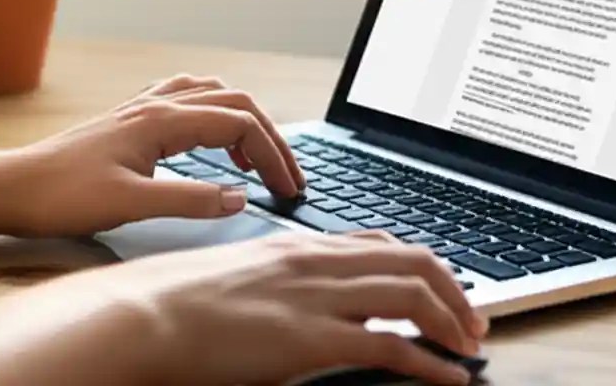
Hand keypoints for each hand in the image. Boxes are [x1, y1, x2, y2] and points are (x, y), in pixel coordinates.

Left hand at [4, 73, 305, 236]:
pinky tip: (209, 138)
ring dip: (244, 121)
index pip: (240, 126)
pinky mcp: (130, 120)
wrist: (9, 188)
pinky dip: (214, 114)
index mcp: (163, 122)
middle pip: (236, 105)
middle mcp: (157, 106)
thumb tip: (241, 197)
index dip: (273, 157)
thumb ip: (191, 200)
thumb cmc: (62, 197)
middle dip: (270, 140)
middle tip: (287, 179)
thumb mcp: (131, 205)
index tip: (287, 191)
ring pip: (213, 96)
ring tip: (256, 158)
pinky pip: (186, 99)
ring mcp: (142, 109)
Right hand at [105, 232, 487, 384]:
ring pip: (413, 296)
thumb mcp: (238, 277)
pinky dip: (431, 363)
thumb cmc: (174, 301)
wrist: (140, 314)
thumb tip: (303, 305)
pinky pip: (391, 347)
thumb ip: (281, 283)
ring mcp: (317, 298)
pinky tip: (449, 376)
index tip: (444, 286)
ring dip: (453, 321)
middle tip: (474, 319)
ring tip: (470, 345)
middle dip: (454, 290)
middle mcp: (318, 262)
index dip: (424, 265)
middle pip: (412, 261)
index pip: (381, 243)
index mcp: (299, 245)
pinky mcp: (311, 339)